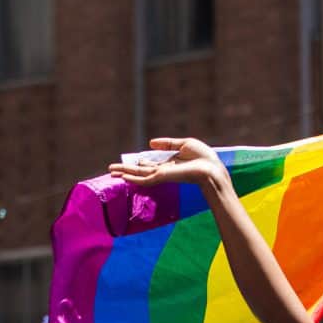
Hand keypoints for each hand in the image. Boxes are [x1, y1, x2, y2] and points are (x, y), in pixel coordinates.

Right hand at [108, 137, 225, 187]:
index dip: (140, 162)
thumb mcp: (184, 144)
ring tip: (111, 172)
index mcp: (170, 164)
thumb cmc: (203, 158)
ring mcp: (162, 175)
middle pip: (141, 170)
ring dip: (124, 173)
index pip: (151, 164)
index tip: (131, 161)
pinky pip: (144, 179)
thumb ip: (167, 144)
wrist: (211, 169)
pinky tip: (123, 177)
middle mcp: (164, 170)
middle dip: (127, 169)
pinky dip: (133, 178)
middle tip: (112, 169)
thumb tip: (150, 143)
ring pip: (139, 174)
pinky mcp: (162, 177)